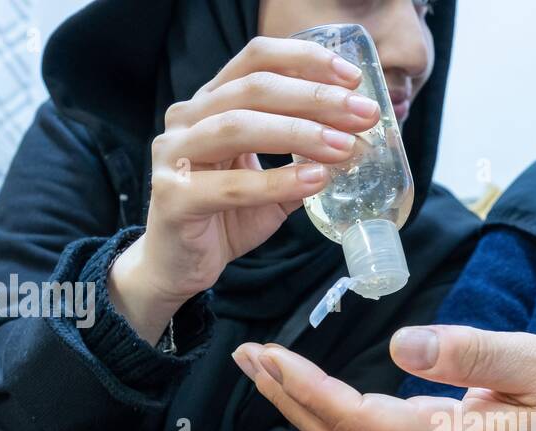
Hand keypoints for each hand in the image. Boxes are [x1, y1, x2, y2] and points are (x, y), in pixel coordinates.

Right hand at [109, 37, 381, 340]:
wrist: (180, 265)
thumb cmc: (225, 216)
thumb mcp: (273, 184)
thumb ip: (303, 161)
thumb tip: (355, 141)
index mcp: (211, 102)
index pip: (256, 59)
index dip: (305, 61)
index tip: (353, 78)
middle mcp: (188, 118)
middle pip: (253, 89)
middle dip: (315, 98)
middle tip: (362, 114)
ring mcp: (174, 154)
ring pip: (237, 127)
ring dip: (298, 134)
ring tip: (344, 146)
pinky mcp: (173, 196)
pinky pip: (230, 186)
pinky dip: (276, 181)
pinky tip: (313, 181)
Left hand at [231, 324, 535, 430]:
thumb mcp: (533, 364)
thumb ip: (474, 355)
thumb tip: (403, 346)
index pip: (365, 426)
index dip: (315, 393)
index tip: (274, 356)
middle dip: (290, 395)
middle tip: (248, 352)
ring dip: (292, 402)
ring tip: (252, 359)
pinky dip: (314, 406)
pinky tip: (285, 381)